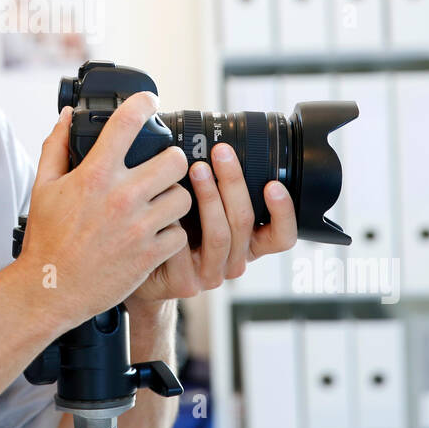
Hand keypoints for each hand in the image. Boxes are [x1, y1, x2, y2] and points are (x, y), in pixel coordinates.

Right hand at [17, 92, 192, 328]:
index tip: (149, 101)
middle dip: (171, 160)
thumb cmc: (47, 239)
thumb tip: (68, 117)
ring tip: (160, 204)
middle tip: (163, 168)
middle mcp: (120, 196)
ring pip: (183, 196)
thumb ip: (57, 146)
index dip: (143, 103)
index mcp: (94, 175)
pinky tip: (156, 233)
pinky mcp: (148, 254)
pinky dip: (172, 233)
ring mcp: (138, 227)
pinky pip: (179, 233)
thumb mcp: (43, 187)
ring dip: (174, 198)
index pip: (127, 123)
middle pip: (174, 159)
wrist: (50, 288)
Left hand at [126, 141, 297, 306]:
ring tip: (196, 169)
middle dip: (234, 182)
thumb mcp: (203, 211)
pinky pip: (183, 248)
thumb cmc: (177, 231)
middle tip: (221, 153)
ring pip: (219, 234)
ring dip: (209, 197)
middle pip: (244, 222)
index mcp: (249, 244)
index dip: (283, 212)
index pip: (282, 236)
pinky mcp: (186, 283)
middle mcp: (235, 261)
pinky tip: (165, 200)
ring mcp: (212, 275)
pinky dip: (176, 220)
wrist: (145, 270)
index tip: (272, 183)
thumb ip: (217, 190)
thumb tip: (219, 144)